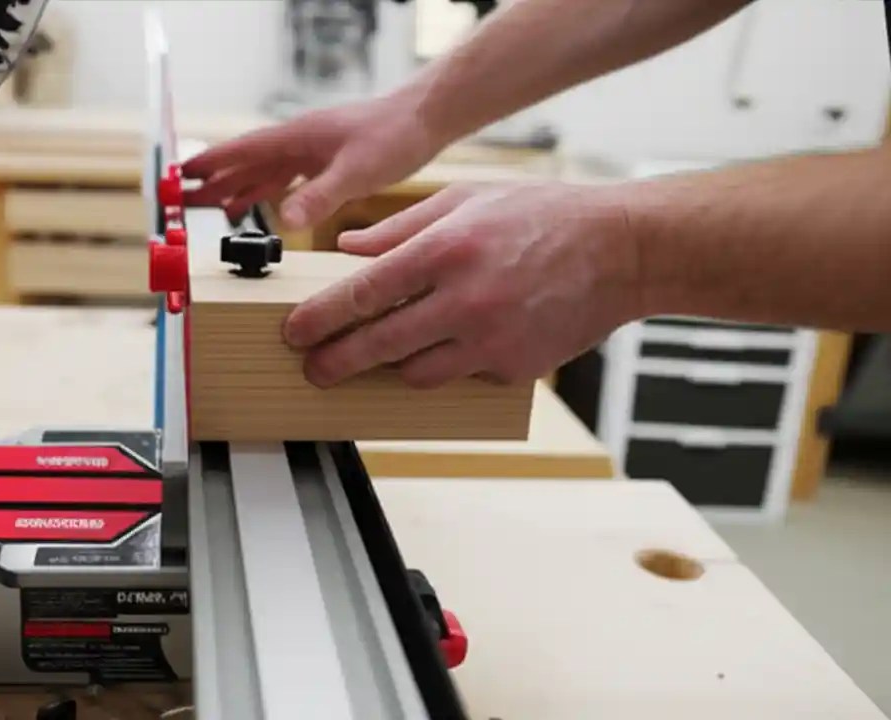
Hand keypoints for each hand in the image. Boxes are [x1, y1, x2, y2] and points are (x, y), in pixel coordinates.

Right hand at [182, 88, 445, 227]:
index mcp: (297, 137)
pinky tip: (263, 205)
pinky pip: (288, 178)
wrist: (426, 118)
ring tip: (215, 209)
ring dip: (239, 188)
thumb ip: (319, 196)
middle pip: (246, 163)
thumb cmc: (394, 135)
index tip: (182, 174)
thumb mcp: (356, 171)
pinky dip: (269, 192)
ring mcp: (312, 151)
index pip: (243, 151)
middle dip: (215, 181)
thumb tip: (285, 222)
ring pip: (265, 172)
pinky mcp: (327, 160)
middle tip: (185, 201)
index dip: (211, 163)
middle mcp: (299, 142)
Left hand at [282, 181, 642, 387]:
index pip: (363, 294)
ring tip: (376, 357)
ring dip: (388, 369)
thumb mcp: (465, 200)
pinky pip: (462, 378)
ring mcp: (492, 340)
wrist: (622, 251)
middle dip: (334, 362)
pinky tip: (450, 346)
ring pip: (414, 374)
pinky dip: (448, 365)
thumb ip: (399, 228)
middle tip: (313, 367)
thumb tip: (347, 252)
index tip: (295, 332)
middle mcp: (465, 299)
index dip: (320, 319)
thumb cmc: (543, 216)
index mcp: (446, 249)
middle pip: (377, 345)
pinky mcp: (515, 368)